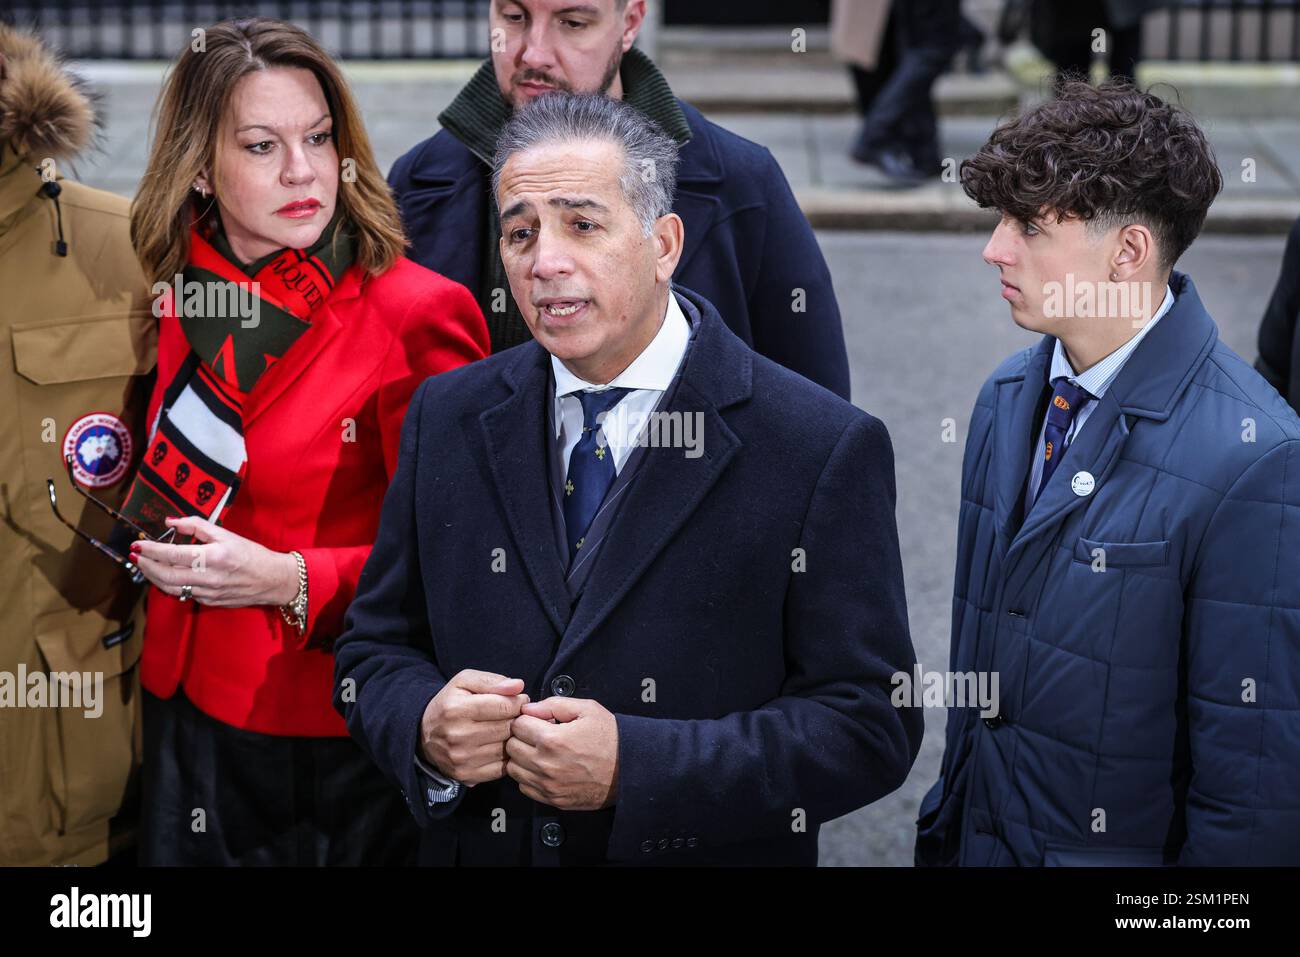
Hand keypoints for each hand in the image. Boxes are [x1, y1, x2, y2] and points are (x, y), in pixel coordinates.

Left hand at [131, 515, 298, 607]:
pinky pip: (183, 594)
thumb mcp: (226, 534)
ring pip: (171, 588)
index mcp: (214, 556)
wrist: (273, 580)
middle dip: (146, 566)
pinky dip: (170, 584)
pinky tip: (166, 575)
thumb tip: (171, 522)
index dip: (151, 550)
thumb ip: (196, 526)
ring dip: (153, 577)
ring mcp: (208, 593)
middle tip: (136, 556)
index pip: (173, 555)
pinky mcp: (209, 602)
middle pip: (166, 576)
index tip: (138, 544)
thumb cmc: (252, 554)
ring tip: (145, 566)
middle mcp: (209, 577)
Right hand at [421, 670, 528, 784]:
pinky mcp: (466, 775)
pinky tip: (498, 745)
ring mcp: (462, 759)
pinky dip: (505, 756)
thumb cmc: (450, 703)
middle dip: (516, 719)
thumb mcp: (464, 682)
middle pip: (508, 727)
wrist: (423, 734)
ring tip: (505, 729)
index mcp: (456, 709)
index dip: (518, 701)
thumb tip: (518, 686)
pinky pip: (502, 767)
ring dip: (512, 738)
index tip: (518, 700)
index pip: (504, 705)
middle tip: (513, 715)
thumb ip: (491, 681)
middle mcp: (458, 736)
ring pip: (507, 748)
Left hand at [506, 697, 618, 810]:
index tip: (537, 720)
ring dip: (522, 758)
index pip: (517, 725)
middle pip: (511, 747)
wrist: (630, 770)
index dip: (526, 719)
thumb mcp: (587, 709)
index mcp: (552, 739)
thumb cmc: (610, 738)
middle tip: (537, 734)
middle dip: (521, 737)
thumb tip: (529, 708)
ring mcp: (548, 785)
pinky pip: (524, 787)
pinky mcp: (552, 800)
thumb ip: (554, 704)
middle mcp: (545, 765)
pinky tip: (544, 768)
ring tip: (540, 751)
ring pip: (513, 769)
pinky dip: (529, 777)